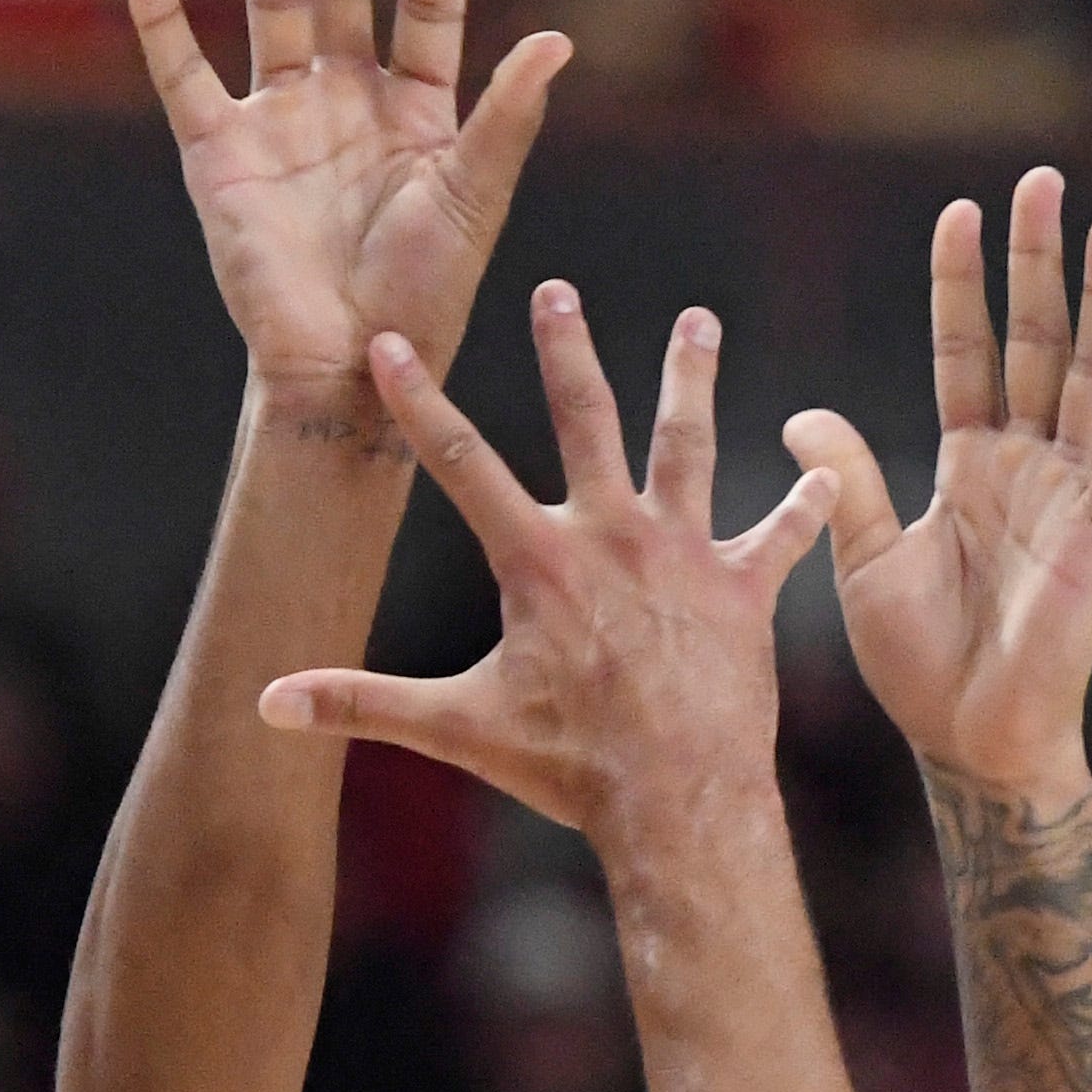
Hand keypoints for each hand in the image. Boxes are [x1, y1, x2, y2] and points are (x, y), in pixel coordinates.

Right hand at [123, 0, 568, 405]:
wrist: (349, 369)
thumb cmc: (424, 297)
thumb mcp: (475, 198)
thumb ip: (506, 117)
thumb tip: (558, 40)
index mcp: (415, 112)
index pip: (427, 10)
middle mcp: (345, 102)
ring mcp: (279, 121)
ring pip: (274, 4)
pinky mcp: (220, 153)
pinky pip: (183, 73)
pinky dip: (160, 20)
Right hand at [257, 288, 834, 847]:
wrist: (679, 801)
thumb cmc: (567, 768)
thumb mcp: (457, 730)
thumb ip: (362, 705)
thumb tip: (265, 706)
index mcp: (539, 559)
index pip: (462, 463)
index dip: (422, 401)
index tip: (392, 343)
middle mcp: (613, 535)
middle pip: (587, 420)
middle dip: (567, 350)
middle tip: (557, 290)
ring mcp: (683, 555)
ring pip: (687, 446)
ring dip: (690, 381)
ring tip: (699, 324)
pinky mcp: (743, 589)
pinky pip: (779, 535)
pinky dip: (803, 503)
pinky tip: (826, 469)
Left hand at [782, 183, 1091, 793]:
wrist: (968, 743)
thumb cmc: (920, 664)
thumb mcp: (864, 561)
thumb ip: (845, 484)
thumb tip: (799, 414)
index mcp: (969, 465)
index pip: (967, 352)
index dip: (964, 286)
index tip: (961, 210)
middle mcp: (1026, 466)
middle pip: (1037, 342)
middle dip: (1041, 264)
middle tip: (1047, 181)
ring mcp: (1068, 498)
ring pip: (1091, 381)